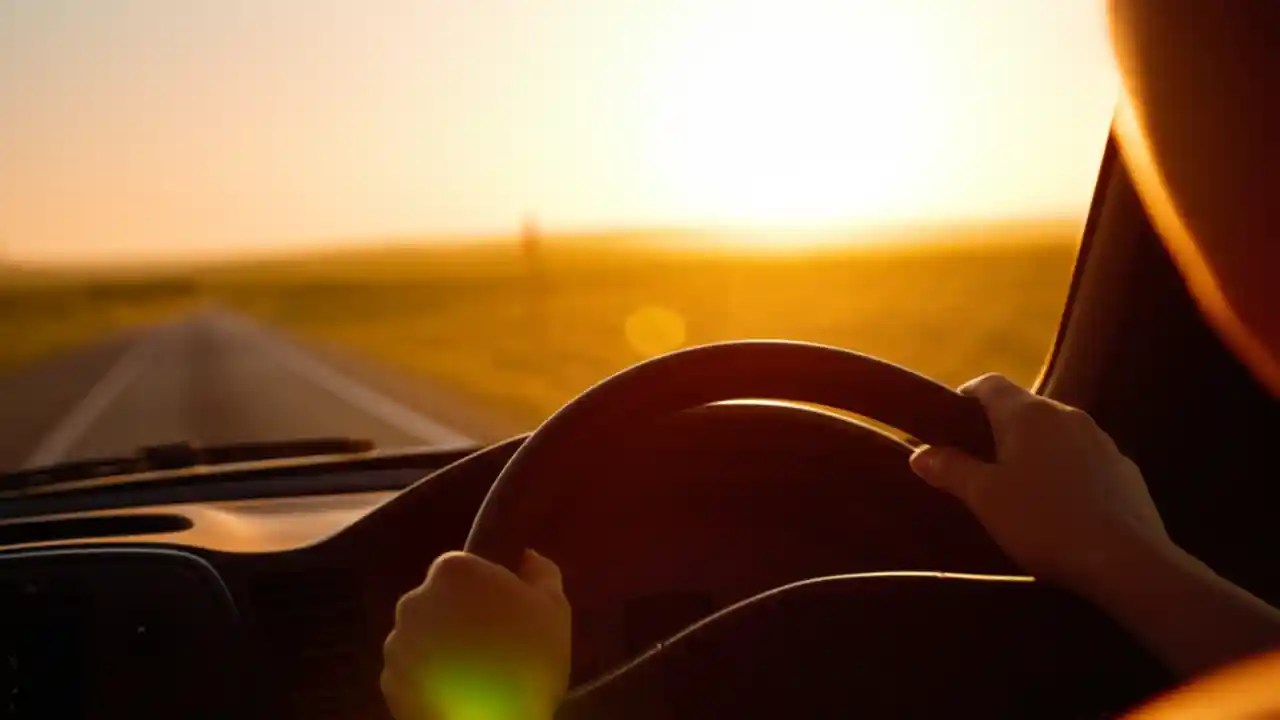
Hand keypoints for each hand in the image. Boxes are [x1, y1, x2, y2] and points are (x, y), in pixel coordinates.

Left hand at [381, 550, 570, 719]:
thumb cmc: (529, 661)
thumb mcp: (555, 609)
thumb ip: (540, 572)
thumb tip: (526, 557)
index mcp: (453, 571)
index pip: (464, 567)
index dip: (486, 589)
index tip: (505, 614)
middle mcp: (414, 599)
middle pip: (440, 599)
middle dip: (460, 616)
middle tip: (494, 645)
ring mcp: (396, 642)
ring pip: (424, 635)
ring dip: (443, 647)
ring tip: (476, 675)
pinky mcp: (388, 681)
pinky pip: (412, 670)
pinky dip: (429, 678)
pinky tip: (457, 692)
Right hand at [909, 373, 1175, 595]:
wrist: (1126, 561)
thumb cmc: (1043, 522)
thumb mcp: (985, 498)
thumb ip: (951, 470)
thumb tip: (919, 452)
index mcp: (1028, 414)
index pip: (990, 383)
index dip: (966, 396)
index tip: (950, 421)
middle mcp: (1067, 415)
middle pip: (1024, 409)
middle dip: (999, 430)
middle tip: (978, 464)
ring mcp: (1102, 441)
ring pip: (1056, 435)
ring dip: (1035, 452)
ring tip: (1020, 490)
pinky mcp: (1124, 470)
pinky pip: (1084, 460)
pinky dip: (1066, 472)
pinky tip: (1061, 508)